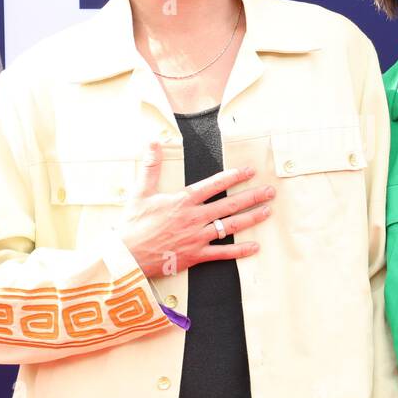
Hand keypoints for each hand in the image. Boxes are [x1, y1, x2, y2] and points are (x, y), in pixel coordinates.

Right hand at [118, 141, 275, 278]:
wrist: (127, 256)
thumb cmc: (133, 225)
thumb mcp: (140, 192)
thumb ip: (151, 166)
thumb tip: (152, 141)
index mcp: (183, 201)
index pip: (214, 185)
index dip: (234, 176)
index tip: (249, 171)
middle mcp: (194, 218)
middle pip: (230, 204)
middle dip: (252, 196)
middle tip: (270, 191)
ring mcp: (197, 238)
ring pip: (230, 226)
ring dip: (251, 218)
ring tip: (267, 211)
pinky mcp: (196, 256)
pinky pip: (222, 253)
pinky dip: (239, 251)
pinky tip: (254, 247)